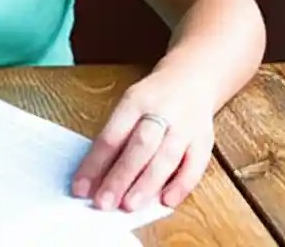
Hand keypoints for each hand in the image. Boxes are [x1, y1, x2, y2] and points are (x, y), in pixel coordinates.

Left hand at [70, 70, 214, 211]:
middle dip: (121, 177)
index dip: (95, 164)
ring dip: (147, 184)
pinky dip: (181, 185)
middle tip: (103, 203)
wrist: (193, 78)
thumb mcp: (129, 106)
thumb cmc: (153, 99)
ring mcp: (186, 126)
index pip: (112, 135)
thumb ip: (116, 138)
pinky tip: (166, 201)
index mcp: (136, 100)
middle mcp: (163, 111)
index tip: (80, 189)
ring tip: (129, 206)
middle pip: (140, 146)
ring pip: (166, 157)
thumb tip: (95, 179)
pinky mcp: (204, 140)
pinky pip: (196, 165)